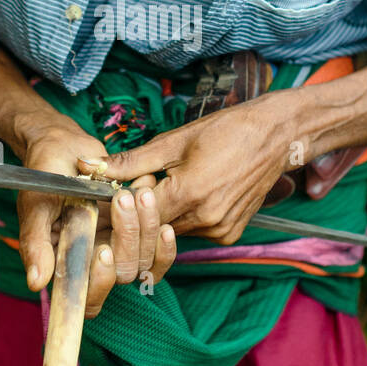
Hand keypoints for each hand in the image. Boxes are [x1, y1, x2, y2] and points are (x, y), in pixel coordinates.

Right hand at [18, 115, 175, 316]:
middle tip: (121, 199)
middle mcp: (93, 261)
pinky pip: (158, 254)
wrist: (65, 148)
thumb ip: (35, 243)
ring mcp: (117, 248)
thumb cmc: (44, 175)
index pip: (86, 298)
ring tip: (139, 193)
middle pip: (122, 274)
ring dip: (146, 229)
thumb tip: (36, 282)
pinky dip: (164, 242)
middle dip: (127, 239)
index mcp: (66, 262)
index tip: (103, 252)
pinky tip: (163, 223)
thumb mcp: (35, 205)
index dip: (100, 284)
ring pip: (143, 261)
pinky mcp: (137, 235)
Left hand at [79, 95, 296, 243]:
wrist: (275, 137)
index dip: (120, 205)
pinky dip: (184, 218)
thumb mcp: (174, 140)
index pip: (136, 214)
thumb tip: (91, 166)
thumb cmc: (226, 131)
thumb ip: (131, 161)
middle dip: (138, 212)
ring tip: (166, 187)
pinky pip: (193, 232)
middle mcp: (206, 218)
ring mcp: (220, 230)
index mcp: (188, 193)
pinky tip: (190, 195)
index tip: (108, 194)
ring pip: (171, 231)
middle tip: (134, 189)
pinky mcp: (229, 234)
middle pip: (152, 227)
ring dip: (161, 215)